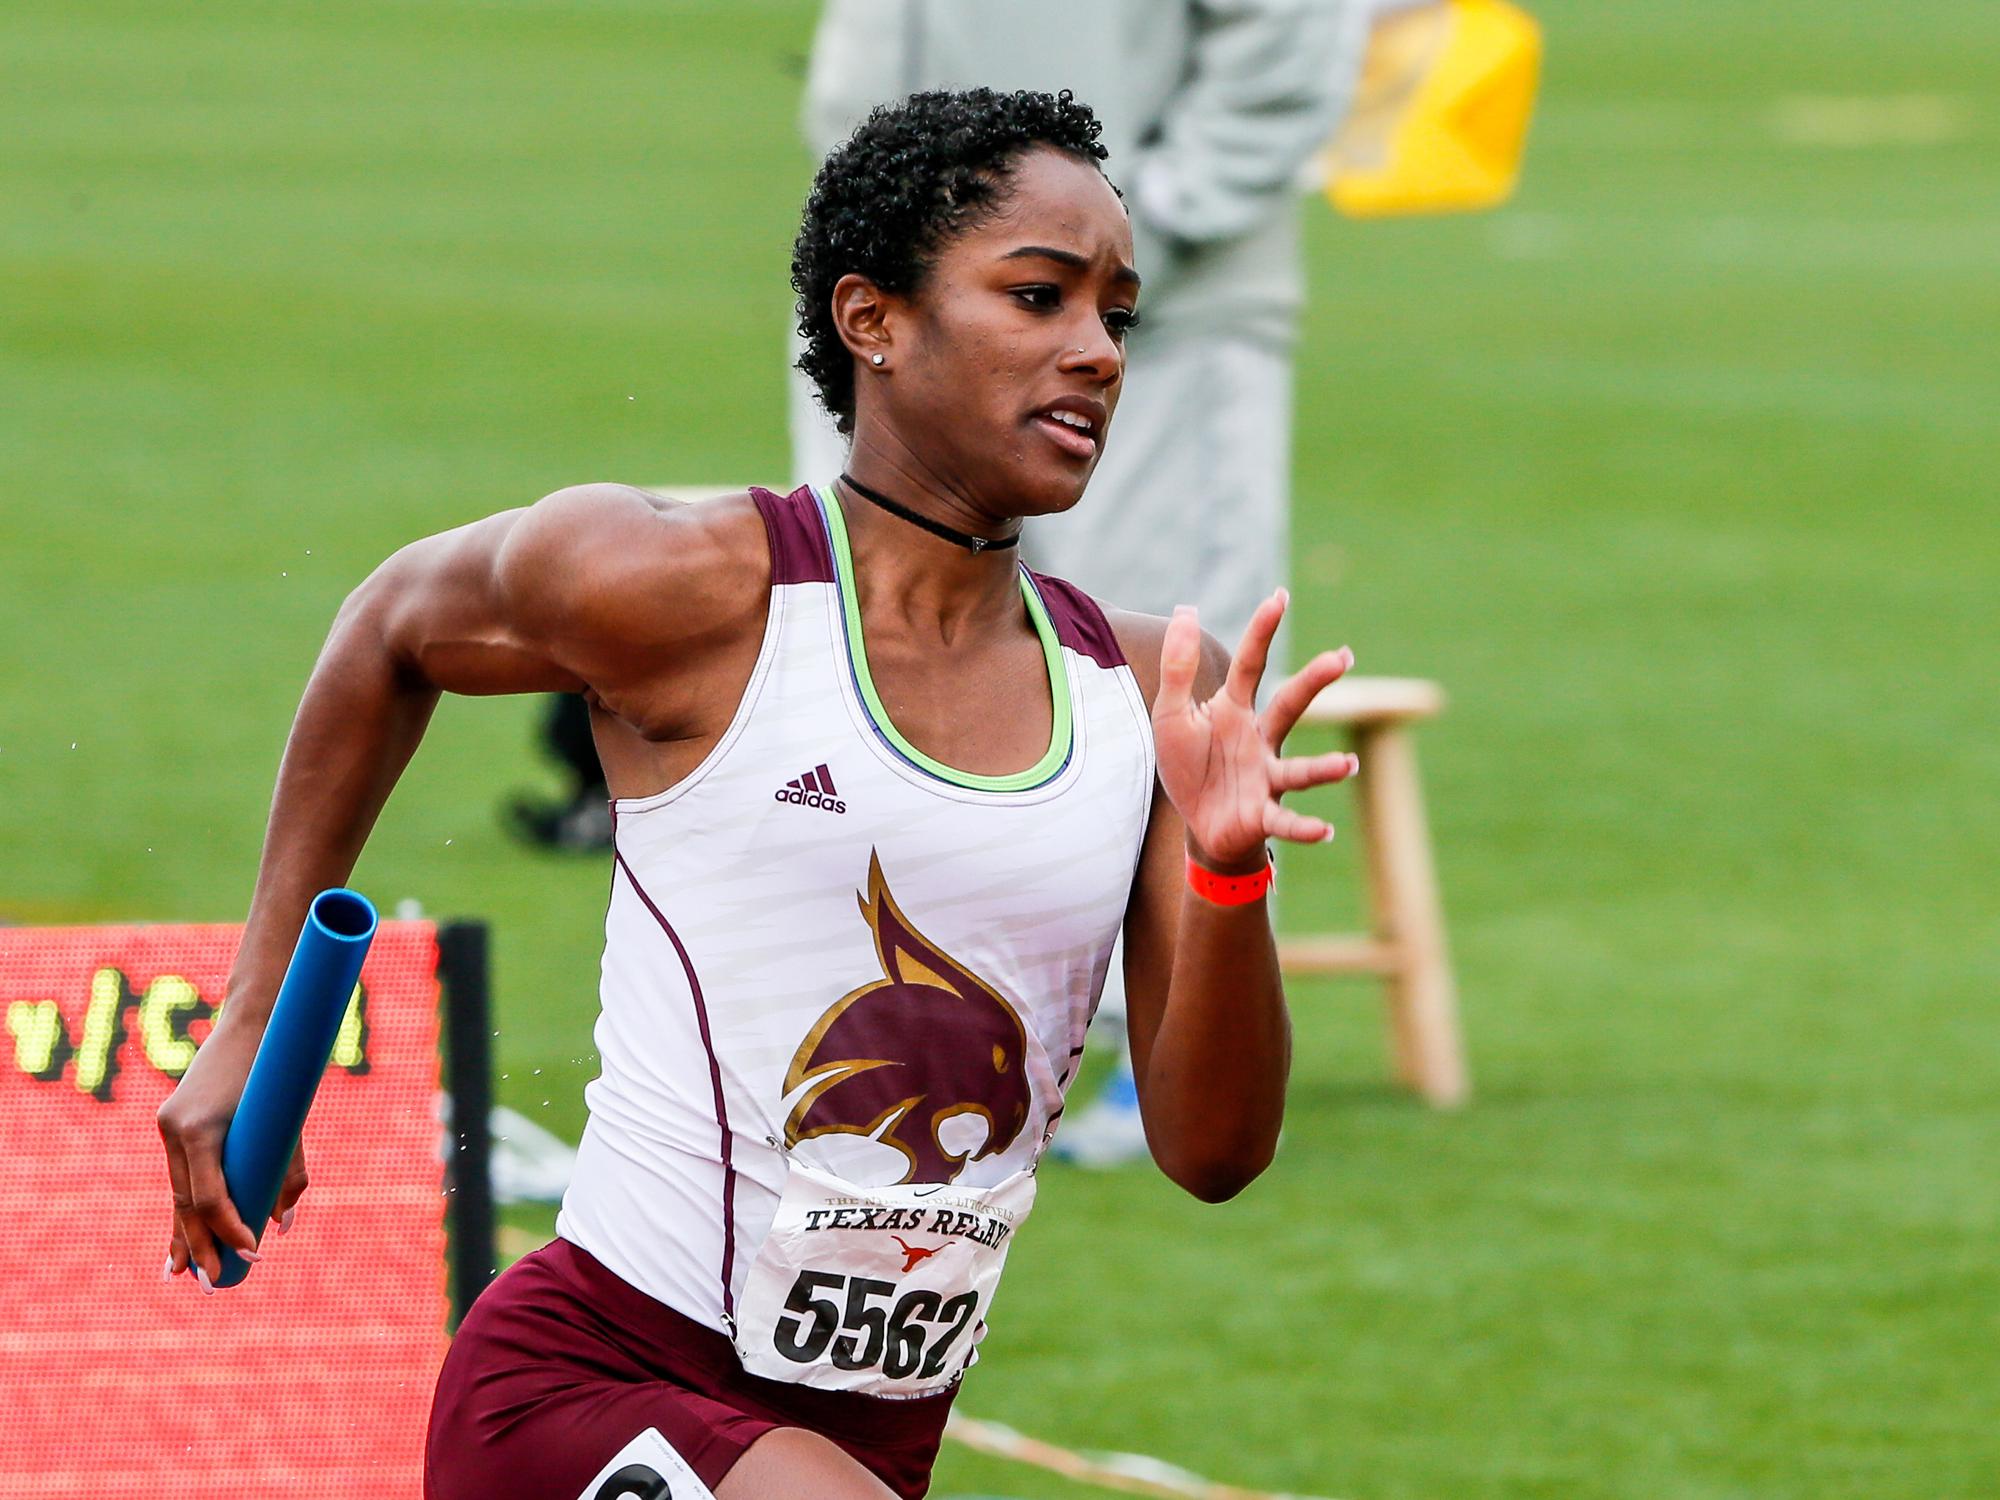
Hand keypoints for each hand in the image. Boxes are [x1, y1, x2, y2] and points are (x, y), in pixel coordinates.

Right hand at [156, 1017, 307, 1289]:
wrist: (253, 1020)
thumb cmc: (278, 1070)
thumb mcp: (289, 1121)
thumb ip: (289, 1171)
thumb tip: (285, 1223)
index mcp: (201, 1128)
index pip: (209, 1195)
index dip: (228, 1228)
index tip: (253, 1254)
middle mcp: (175, 1130)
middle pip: (185, 1203)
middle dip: (201, 1246)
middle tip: (218, 1284)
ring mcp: (168, 1127)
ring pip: (175, 1194)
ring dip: (182, 1236)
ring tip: (185, 1277)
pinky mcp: (171, 1124)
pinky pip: (175, 1177)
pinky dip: (178, 1211)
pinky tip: (173, 1247)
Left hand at [1152, 589, 1359, 873]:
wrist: (1199, 825)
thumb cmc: (1189, 765)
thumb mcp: (1170, 715)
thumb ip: (1177, 667)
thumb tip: (1186, 608)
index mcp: (1235, 710)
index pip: (1252, 663)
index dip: (1263, 631)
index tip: (1280, 597)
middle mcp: (1260, 739)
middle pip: (1290, 706)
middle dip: (1314, 681)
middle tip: (1342, 656)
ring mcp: (1266, 777)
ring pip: (1299, 771)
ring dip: (1324, 770)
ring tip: (1348, 766)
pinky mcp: (1262, 814)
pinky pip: (1286, 821)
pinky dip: (1304, 828)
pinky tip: (1325, 830)